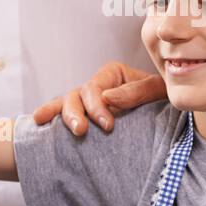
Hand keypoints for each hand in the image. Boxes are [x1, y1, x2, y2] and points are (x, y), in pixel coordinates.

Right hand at [31, 60, 165, 135]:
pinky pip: (62, 115)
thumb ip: (138, 91)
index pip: (96, 87)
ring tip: (43, 121)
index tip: (108, 126)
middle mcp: (97, 87)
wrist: (169, 123)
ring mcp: (88, 103)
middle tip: (81, 131)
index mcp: (114, 75)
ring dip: (58, 113)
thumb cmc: (166, 101)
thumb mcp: (159, 91)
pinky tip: (36, 122)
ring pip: (66, 103)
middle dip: (75, 113)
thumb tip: (108, 97)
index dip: (97, 106)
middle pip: (77, 95)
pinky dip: (49, 115)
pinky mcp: (84, 119)